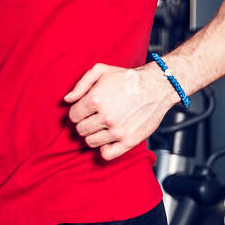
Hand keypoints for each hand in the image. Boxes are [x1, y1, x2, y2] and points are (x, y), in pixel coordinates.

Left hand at [64, 62, 178, 160]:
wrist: (157, 86)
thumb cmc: (128, 78)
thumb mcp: (101, 70)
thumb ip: (80, 84)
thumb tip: (67, 100)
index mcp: (96, 99)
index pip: (73, 116)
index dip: (78, 113)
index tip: (85, 111)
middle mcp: (106, 116)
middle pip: (81, 130)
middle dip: (84, 123)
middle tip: (94, 118)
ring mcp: (117, 130)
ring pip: (90, 142)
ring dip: (93, 135)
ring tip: (102, 126)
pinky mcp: (129, 140)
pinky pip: (107, 154)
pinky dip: (104, 149)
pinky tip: (108, 139)